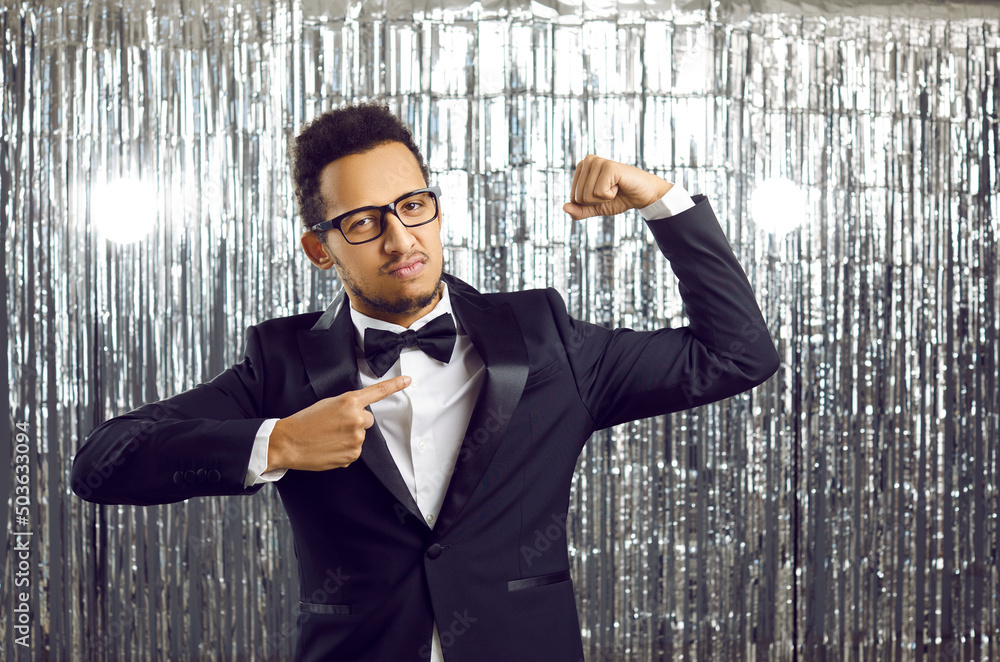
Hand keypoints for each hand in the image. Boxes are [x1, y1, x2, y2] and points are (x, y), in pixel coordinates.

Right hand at [267, 375, 410, 471]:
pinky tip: (329, 448)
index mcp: (349, 401)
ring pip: (360, 436)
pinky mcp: (352, 455)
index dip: (395, 385)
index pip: (377, 392)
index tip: (408, 380)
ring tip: (328, 437)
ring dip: (348, 437)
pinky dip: (344, 450)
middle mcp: (356, 418)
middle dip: (355, 422)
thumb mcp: (327, 404)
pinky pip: (354, 451)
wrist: (288, 442)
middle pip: (367, 420)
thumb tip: (359, 416)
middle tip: (334, 425)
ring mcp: (356, 438)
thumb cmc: (304, 422)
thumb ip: (347, 406)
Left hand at [562, 155, 672, 219]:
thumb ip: (579, 211)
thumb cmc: (619, 198)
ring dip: (604, 198)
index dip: (589, 203)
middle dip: (596, 201)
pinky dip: (610, 195)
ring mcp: (598, 162)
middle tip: (611, 191)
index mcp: (581, 168)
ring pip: (587, 195)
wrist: (643, 196)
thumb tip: (564, 207)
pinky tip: (619, 185)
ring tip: (615, 187)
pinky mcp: (608, 166)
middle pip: (579, 197)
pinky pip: (599, 192)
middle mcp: (588, 161)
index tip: (603, 194)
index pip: (573, 198)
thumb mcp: (595, 208)